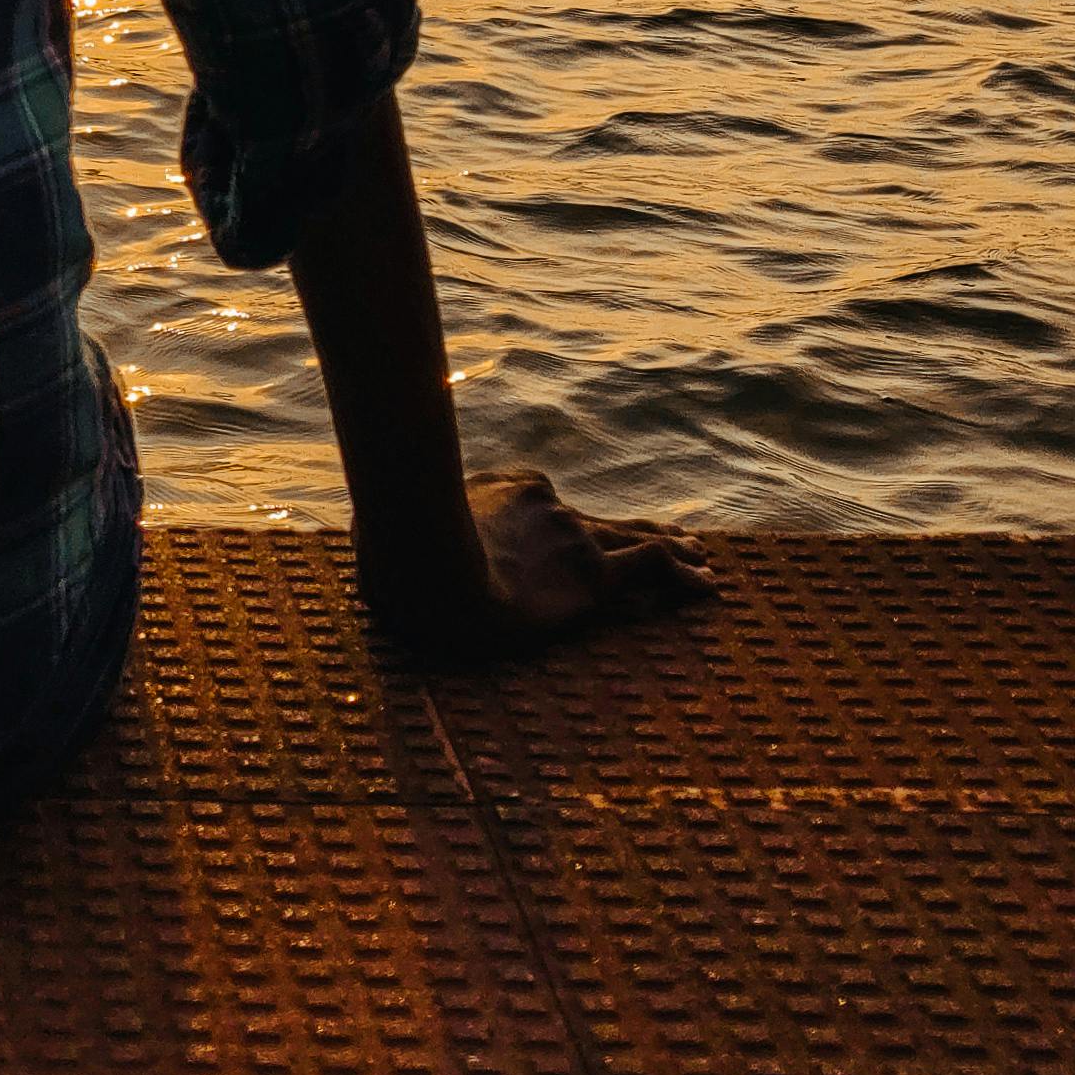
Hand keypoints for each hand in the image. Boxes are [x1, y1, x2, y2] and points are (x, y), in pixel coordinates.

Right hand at [369, 466, 714, 666]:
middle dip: (641, 527)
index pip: (548, 504)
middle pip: (603, 517)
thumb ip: (393, 531)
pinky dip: (684, 574)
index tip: (585, 536)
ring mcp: (574, 537)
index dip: (571, 522)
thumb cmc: (394, 553)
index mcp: (505, 489)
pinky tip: (707, 586)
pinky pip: (652, 568)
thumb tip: (366, 532)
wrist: (431, 570)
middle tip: (678, 535)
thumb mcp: (384, 531)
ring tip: (702, 560)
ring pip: (637, 538)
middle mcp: (548, 504)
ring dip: (675, 549)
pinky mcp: (593, 578)